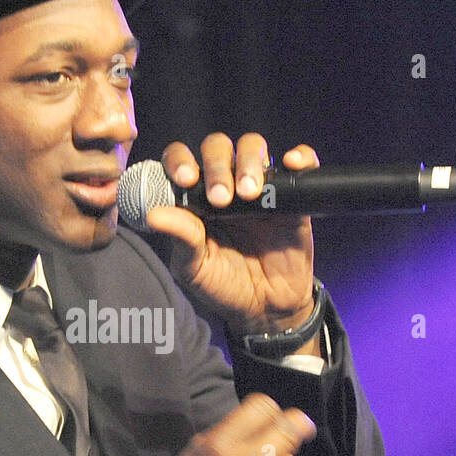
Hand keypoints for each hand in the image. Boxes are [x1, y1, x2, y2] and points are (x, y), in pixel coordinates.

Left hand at [146, 134, 320, 336]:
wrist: (266, 308)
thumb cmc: (224, 285)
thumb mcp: (195, 268)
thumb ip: (180, 238)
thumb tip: (154, 214)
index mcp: (195, 198)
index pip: (182, 160)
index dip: (180, 160)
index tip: (185, 179)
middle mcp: (226, 184)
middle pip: (218, 148)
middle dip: (217, 166)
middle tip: (221, 198)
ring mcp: (260, 187)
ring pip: (253, 147)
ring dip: (249, 161)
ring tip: (250, 193)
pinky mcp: (292, 197)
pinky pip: (301, 163)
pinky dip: (300, 156)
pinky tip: (291, 163)